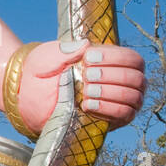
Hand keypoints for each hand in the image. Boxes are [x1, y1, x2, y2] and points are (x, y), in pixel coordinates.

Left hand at [19, 40, 145, 131]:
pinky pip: (125, 115)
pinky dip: (109, 108)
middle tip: (86, 75)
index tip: (88, 58)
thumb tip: (87, 44)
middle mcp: (121, 81)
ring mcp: (118, 102)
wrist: (28, 97)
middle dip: (112, 76)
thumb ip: (67, 49)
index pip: (133, 59)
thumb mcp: (50, 55)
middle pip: (137, 78)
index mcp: (112, 62)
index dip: (116, 58)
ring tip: (86, 90)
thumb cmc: (42, 71)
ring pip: (134, 96)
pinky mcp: (112, 121)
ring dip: (111, 92)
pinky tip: (87, 104)